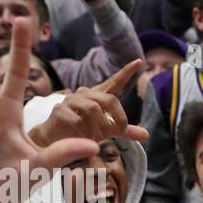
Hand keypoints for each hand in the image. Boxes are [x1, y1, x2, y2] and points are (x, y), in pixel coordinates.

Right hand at [27, 60, 146, 146]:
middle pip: (109, 100)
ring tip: (96, 137)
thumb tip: (147, 135)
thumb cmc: (82, 132)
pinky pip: (78, 121)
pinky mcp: (60, 111)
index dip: (126, 73)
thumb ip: (124, 131)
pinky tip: (82, 137)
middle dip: (117, 118)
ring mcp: (70, 101)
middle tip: (116, 132)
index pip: (114, 83)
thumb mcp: (106, 131)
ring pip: (93, 109)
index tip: (139, 61)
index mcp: (97, 97)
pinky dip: (84, 132)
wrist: (56, 142)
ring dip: (99, 127)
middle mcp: (84, 94)